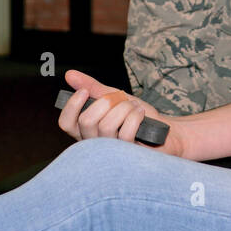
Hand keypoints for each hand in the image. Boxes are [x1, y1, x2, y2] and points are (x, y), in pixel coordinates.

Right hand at [58, 69, 183, 155]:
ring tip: (134, 108)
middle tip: (121, 99)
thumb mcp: (114, 97)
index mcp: (87, 130)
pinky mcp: (127, 155)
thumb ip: (93, 87)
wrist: (165, 130)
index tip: (84, 91)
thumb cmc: (137, 116)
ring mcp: (111, 152)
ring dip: (124, 108)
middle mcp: (95, 145)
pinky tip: (141, 115)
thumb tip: (70, 75)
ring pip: (107, 125)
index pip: (66, 123)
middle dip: (107, 101)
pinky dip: (135, 116)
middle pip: (87, 121)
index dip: (72, 106)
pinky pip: (126, 131)